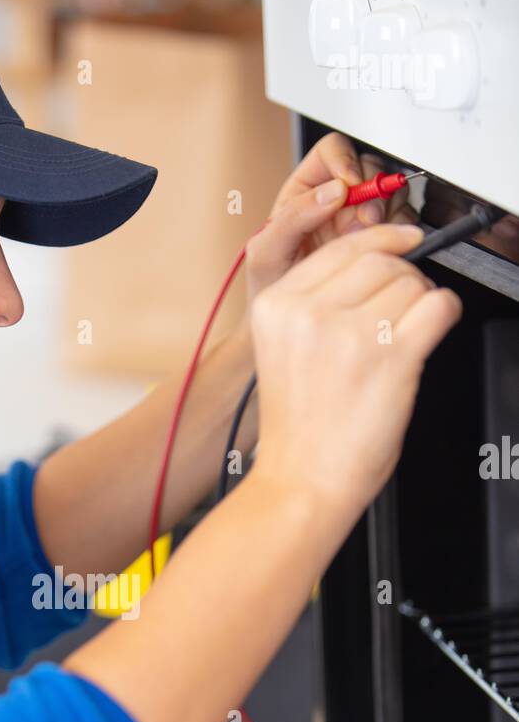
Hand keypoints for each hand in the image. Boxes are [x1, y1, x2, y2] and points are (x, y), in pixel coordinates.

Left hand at [245, 133, 418, 305]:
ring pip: (390, 192)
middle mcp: (338, 198)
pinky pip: (401, 222)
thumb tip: (334, 190)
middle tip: (366, 219)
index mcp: (306, 189)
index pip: (333, 151)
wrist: (287, 327)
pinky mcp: (379, 239)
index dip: (345, 160)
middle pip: (370, 167)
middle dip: (372, 189)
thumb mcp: (266, 250)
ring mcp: (361, 218)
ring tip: (370, 236)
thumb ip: (293, 216)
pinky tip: (382, 247)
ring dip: (388, 209)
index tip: (350, 183)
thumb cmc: (270, 285)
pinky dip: (399, 230)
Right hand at [250, 223, 461, 520]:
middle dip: (402, 276)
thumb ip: (314, 306)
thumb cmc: (298, 429)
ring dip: (420, 301)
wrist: (302, 481)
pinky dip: (445, 312)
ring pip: (410, 283)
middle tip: (404, 303)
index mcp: (276, 307)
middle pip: (379, 261)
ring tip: (408, 332)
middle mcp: (310, 314)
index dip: (381, 240)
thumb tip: (375, 267)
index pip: (341, 248)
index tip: (403, 241)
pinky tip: (433, 328)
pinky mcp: (391, 357)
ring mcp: (350, 334)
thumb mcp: (282, 351)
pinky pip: (438, 307)